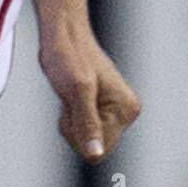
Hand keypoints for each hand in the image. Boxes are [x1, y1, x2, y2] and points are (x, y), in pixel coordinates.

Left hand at [38, 17, 140, 163]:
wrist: (61, 33)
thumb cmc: (69, 54)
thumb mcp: (77, 90)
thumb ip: (87, 123)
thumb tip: (95, 154)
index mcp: (126, 108)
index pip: (100, 149)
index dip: (80, 131)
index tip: (75, 103)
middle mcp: (124, 111)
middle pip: (93, 147)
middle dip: (74, 126)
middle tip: (71, 96)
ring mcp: (111, 110)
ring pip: (84, 140)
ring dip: (70, 120)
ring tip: (70, 93)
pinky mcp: (98, 108)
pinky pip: (80, 130)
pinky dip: (69, 116)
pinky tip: (70, 96)